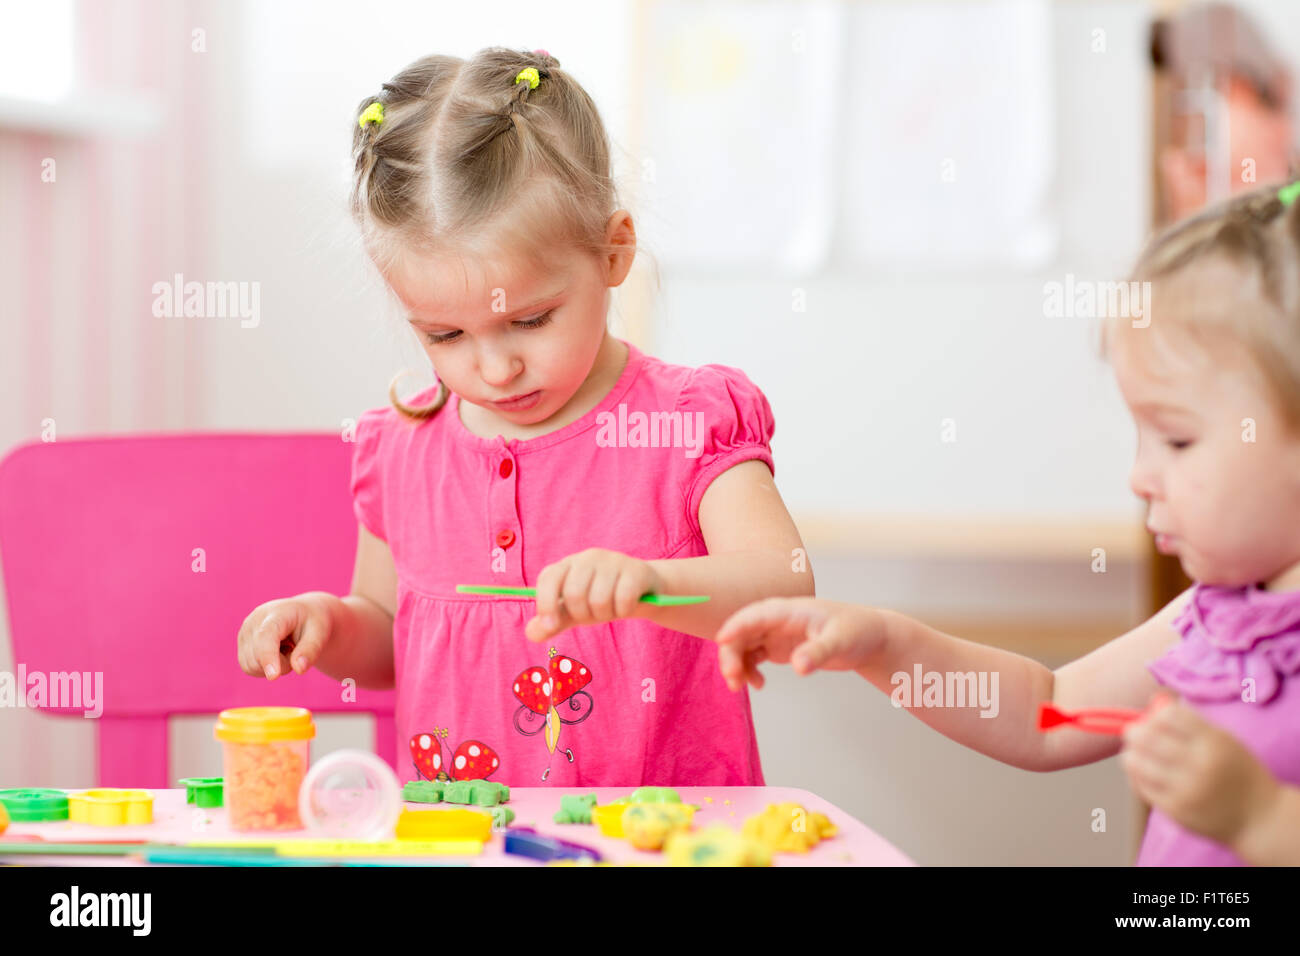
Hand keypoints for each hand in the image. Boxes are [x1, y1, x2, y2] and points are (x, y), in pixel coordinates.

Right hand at [237, 593, 334, 679]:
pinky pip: (248, 668)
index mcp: (277, 613)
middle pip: (257, 656)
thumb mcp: (321, 633)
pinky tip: (276, 653)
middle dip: (281, 665)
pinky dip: (264, 668)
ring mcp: (244, 632)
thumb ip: (311, 650)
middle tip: (296, 651)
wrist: (304, 614)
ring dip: (272, 667)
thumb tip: (299, 669)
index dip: (267, 656)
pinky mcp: (242, 644)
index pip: (266, 635)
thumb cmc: (313, 623)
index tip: (273, 676)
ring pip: (251, 665)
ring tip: (287, 650)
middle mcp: (254, 620)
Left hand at [525, 549, 662, 641]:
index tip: (551, 626)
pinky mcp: (635, 570)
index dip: (546, 604)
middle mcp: (587, 558)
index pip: (548, 579)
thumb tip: (530, 634)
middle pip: (574, 593)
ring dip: (606, 614)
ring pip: (599, 599)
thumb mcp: (574, 612)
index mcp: (567, 565)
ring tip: (612, 609)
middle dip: (583, 614)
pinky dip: (624, 611)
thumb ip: (552, 623)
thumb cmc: (601, 599)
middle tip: (593, 614)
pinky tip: (627, 605)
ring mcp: (612, 561)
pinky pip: (623, 600)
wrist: (641, 591)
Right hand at [714, 597, 888, 691]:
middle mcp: (776, 619)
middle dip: (731, 653)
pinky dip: (748, 670)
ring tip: (740, 687)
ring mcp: (775, 633)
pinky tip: (758, 685)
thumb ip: (818, 652)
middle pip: (742, 632)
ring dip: (736, 664)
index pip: (755, 614)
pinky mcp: (777, 646)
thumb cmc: (856, 631)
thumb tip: (798, 667)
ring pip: (743, 645)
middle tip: (733, 680)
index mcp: (789, 610)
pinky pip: (752, 656)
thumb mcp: (840, 641)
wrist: (867, 637)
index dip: (736, 625)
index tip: (721, 640)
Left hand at [1121, 694, 1281, 850]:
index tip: (1153, 719)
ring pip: (1138, 762)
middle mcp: (1199, 765)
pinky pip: (1142, 787)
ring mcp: (1187, 789)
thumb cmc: (1238, 772)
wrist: (1260, 818)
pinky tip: (1142, 772)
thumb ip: (1191, 721)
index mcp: (1214, 742)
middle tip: (1132, 732)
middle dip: (1134, 731)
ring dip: (1131, 754)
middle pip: (1148, 737)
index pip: (1169, 716)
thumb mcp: (1225, 741)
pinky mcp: (1176, 810)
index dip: (1155, 715)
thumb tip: (1155, 700)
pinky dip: (1137, 776)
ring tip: (1134, 752)